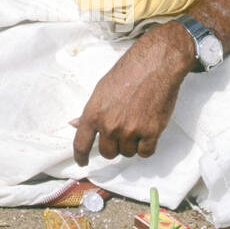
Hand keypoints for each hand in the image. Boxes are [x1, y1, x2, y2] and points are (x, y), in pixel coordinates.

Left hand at [72, 22, 195, 166]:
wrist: (155, 65)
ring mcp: (130, 130)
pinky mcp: (150, 132)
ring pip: (128, 152)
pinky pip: (146, 152)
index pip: (81, 144)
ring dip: (132, 144)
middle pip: (108, 152)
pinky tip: (149, 132)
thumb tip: (74, 124)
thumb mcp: (101, 89)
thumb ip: (90, 111)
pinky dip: (147, 146)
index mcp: (93, 114)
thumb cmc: (128, 72)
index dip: (80, 157)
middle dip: (114, 146)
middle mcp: (109, 125)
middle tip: (123, 131)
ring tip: (138, 123)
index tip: (83, 163)